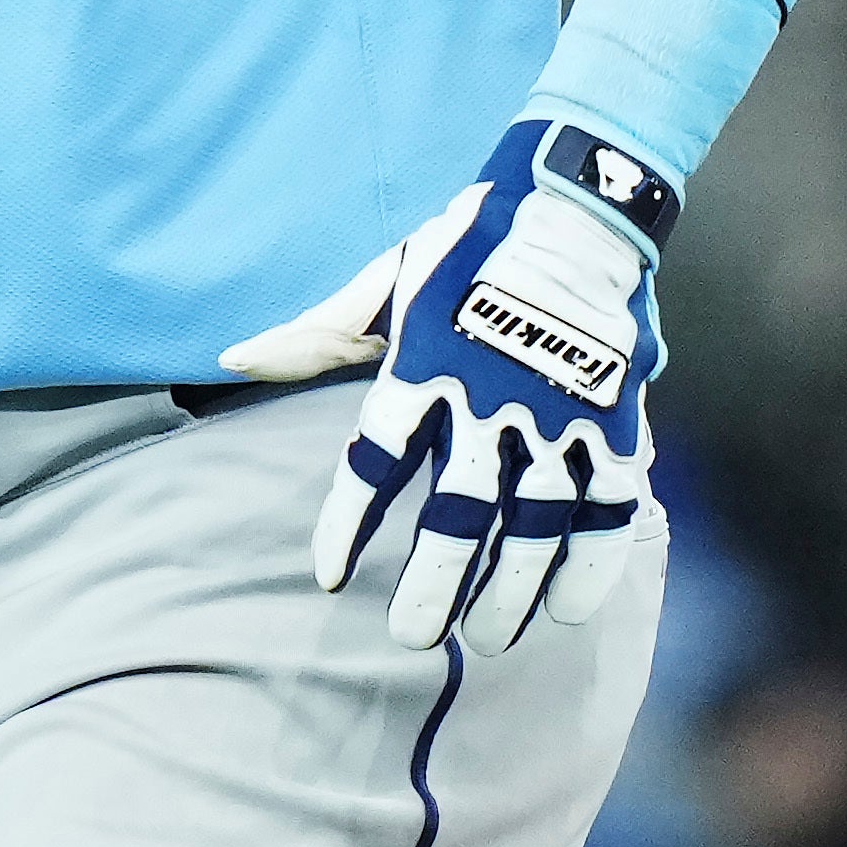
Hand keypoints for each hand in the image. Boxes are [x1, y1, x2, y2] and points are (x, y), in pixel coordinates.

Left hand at [225, 117, 670, 649]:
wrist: (573, 208)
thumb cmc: (466, 248)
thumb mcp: (384, 280)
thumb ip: (315, 334)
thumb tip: (232, 360)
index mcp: (422, 366)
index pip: (374, 459)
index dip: (350, 521)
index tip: (330, 576)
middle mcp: (488, 401)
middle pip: (457, 510)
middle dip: (435, 580)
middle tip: (412, 636)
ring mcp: (557, 415)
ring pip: (534, 522)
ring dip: (510, 586)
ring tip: (485, 638)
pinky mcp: (615, 420)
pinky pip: (609, 506)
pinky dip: (592, 562)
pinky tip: (568, 610)